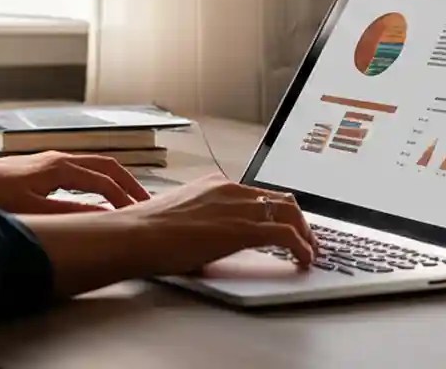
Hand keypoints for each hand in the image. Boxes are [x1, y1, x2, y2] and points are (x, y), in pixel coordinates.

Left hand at [0, 152, 150, 213]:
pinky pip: (77, 173)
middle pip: (104, 166)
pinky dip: (94, 183)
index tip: (142, 213)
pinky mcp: (36, 170)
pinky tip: (93, 199)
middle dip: (128, 183)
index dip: (126, 197)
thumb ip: (70, 214)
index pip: (106, 180)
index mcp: (59, 167)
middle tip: (146, 202)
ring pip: (91, 167)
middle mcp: (56, 158)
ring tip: (126, 201)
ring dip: (112, 182)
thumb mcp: (33, 211)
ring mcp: (46, 162)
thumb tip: (104, 218)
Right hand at [119, 173, 318, 271]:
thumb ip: (201, 222)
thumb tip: (206, 240)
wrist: (135, 235)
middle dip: (297, 220)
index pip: (258, 194)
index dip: (276, 211)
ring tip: (309, 251)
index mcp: (215, 185)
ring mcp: (238, 207)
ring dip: (304, 233)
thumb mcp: (181, 218)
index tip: (283, 225)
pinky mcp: (243, 229)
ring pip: (288, 212)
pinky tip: (304, 260)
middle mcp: (231, 190)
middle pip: (280, 199)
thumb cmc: (147, 232)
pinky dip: (301, 247)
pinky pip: (286, 235)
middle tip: (304, 239)